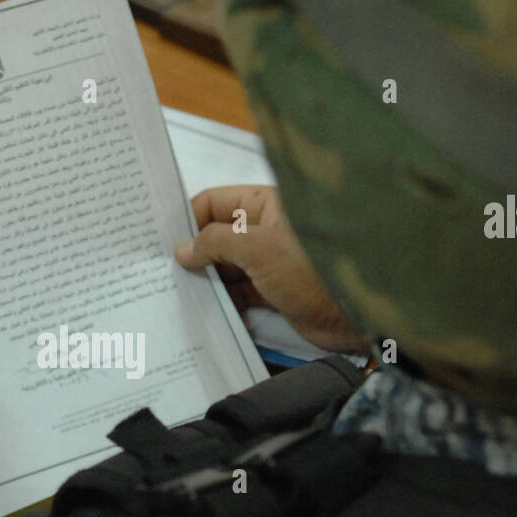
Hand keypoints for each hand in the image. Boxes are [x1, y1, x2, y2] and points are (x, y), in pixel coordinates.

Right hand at [175, 186, 368, 352]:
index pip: (212, 204)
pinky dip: (223, 301)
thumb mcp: (256, 247)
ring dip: (205, 281)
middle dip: (192, 254)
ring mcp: (268, 262)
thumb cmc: (311, 268)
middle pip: (216, 237)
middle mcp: (263, 229)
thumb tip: (182, 250)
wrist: (357, 312)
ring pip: (226, 268)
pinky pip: (239, 293)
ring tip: (174, 294)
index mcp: (262, 204)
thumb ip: (214, 243)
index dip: (186, 221)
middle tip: (159, 272)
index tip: (159, 243)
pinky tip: (203, 311)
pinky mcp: (273, 292)